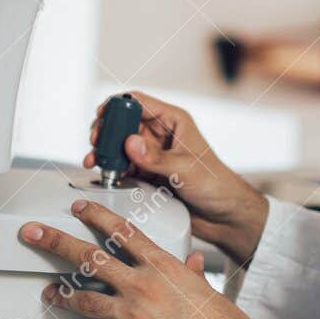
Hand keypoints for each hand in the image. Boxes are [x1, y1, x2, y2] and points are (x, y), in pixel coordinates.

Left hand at [19, 200, 264, 318]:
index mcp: (163, 266)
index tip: (78, 206)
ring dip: (62, 295)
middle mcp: (143, 285)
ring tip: (49, 292)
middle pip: (88, 257)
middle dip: (55, 242)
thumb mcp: (208, 289)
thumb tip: (191, 260)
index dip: (96, 215)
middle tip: (32, 233)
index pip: (122, 231)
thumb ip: (191, 272)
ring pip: (84, 299)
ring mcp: (133, 315)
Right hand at [84, 91, 269, 262]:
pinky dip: (111, 168)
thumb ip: (155, 158)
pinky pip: (124, 165)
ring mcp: (153, 154)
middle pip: (124, 122)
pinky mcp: (148, 173)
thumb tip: (130, 143)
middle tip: (96, 142)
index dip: (118, 105)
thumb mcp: (184, 170)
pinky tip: (104, 173)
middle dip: (107, 130)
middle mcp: (161, 134)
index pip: (140, 102)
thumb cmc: (216, 186)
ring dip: (106, 151)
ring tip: (95, 160)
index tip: (102, 116)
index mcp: (174, 121)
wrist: (224, 216)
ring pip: (120, 145)